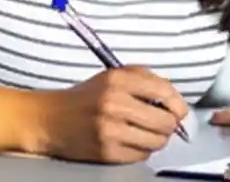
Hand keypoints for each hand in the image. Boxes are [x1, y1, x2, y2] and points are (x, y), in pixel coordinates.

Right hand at [34, 66, 189, 163]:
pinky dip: (142, 150)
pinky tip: (133, 142)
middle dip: (170, 125)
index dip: (179, 105)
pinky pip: (141, 155)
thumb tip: (175, 99)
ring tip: (147, 133)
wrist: (48, 119)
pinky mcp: (105, 152)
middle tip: (164, 124)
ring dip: (158, 139)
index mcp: (119, 80)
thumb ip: (146, 79)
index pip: (166, 92)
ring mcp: (110, 130)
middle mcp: (115, 104)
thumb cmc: (87, 96)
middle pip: (165, 121)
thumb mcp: (114, 75)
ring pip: (156, 141)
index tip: (180, 111)